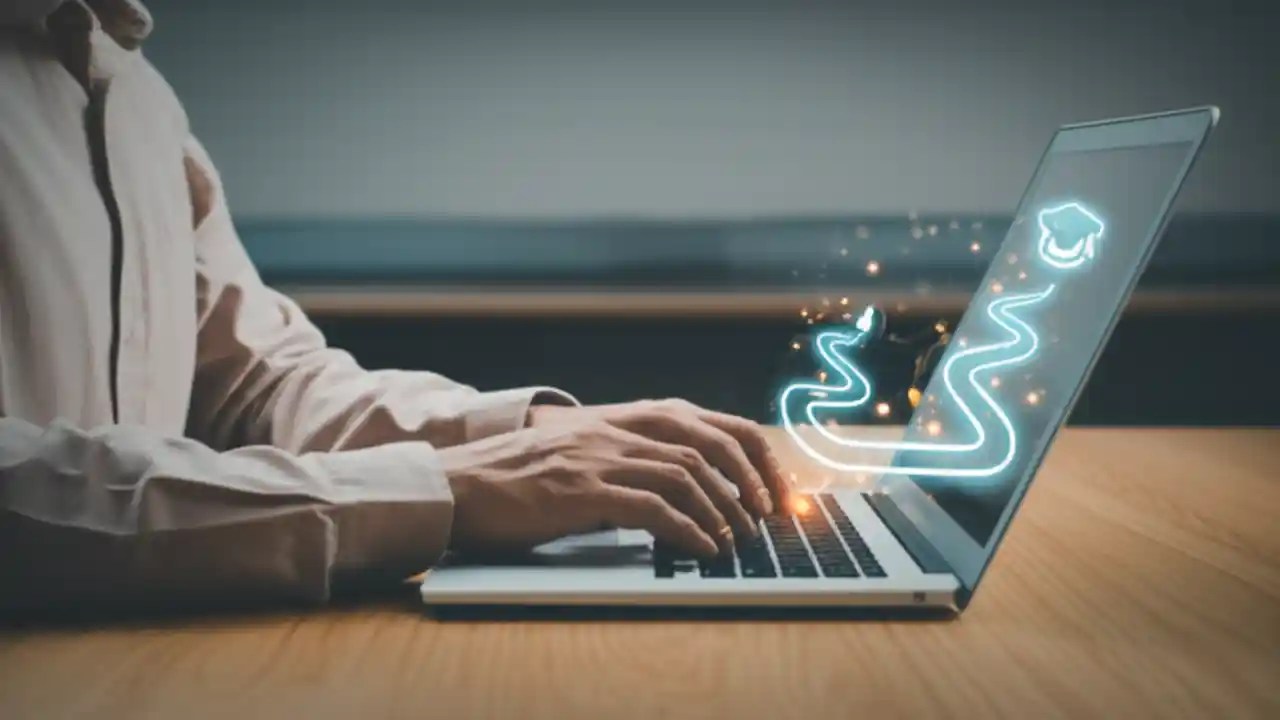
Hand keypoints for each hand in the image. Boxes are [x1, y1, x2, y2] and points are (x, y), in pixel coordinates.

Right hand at [440, 402, 785, 558]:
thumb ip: (622, 461)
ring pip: (686, 475)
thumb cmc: (515, 478)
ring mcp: (598, 456)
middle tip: (768, 515)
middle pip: (706, 443)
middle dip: (748, 480)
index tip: (770, 482)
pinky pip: (652, 507)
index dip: (747, 449)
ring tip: (740, 539)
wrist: (457, 483)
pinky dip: (688, 529)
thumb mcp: (577, 455)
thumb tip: (672, 494)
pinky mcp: (581, 490)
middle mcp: (615, 429)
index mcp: (618, 419)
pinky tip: (703, 548)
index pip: (703, 420)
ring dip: (723, 510)